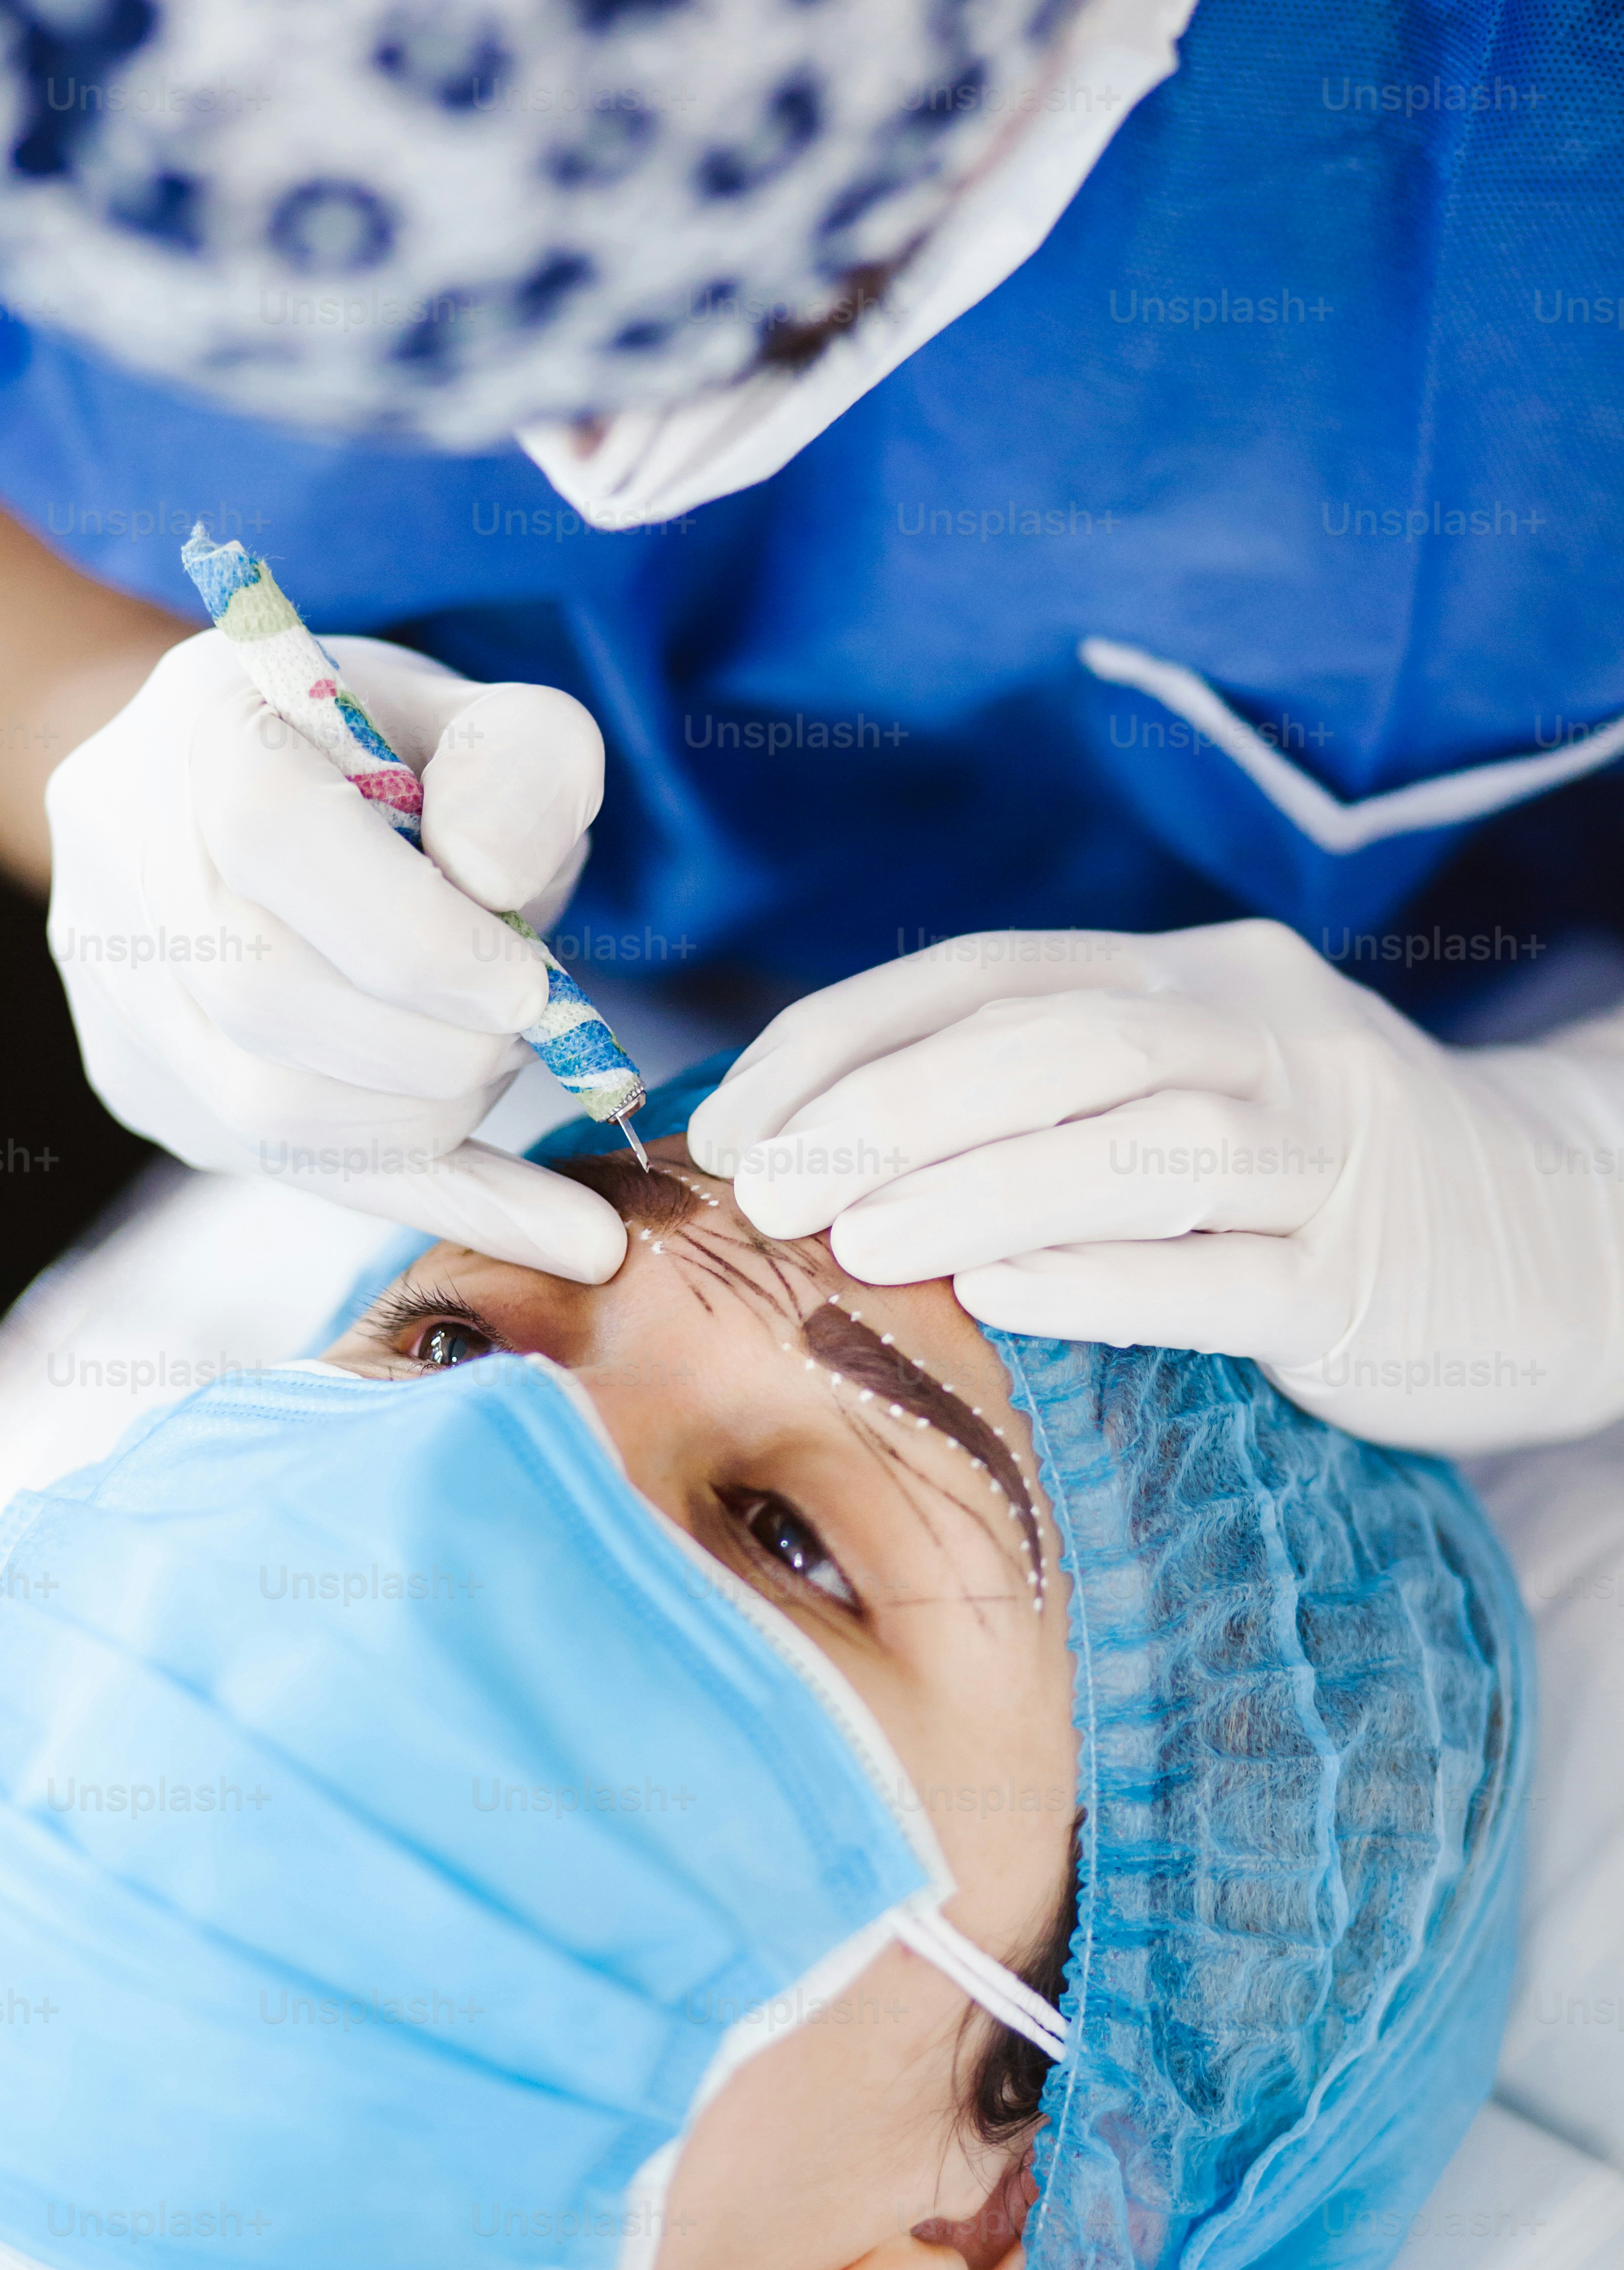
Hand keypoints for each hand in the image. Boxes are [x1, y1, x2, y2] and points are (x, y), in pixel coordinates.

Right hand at [47, 629, 626, 1279]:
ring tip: (502, 1067)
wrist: (275, 793)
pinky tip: (567, 1233)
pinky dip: (442, 1200)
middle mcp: (119, 849)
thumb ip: (523, 766)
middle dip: (433, 1041)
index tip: (531, 989)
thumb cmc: (402, 757)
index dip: (416, 936)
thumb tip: (490, 880)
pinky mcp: (143, 1081)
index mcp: (199, 722)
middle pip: (260, 991)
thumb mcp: (495, 719)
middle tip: (533, 1030)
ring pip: (261, 1104)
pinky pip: (291, 1169)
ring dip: (426, 1114)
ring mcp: (110, 980)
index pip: (273, 836)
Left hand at [689, 919, 1623, 1449]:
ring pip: (1136, 1146)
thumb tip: (824, 1148)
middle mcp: (1259, 1038)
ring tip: (847, 1241)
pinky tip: (996, 1292)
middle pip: (1053, 1043)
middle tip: (765, 1189)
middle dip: (887, 1111)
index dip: (842, 1041)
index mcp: (1193, 978)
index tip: (730, 1122)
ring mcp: (1322, 1157)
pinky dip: (1101, 1278)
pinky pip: (1220, 1275)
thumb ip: (1044, 1096)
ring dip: (975, 1186)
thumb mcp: (1192, 1090)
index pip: (984, 977)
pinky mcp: (1362, 1281)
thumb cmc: (1320, 1175)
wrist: (1569, 1231)